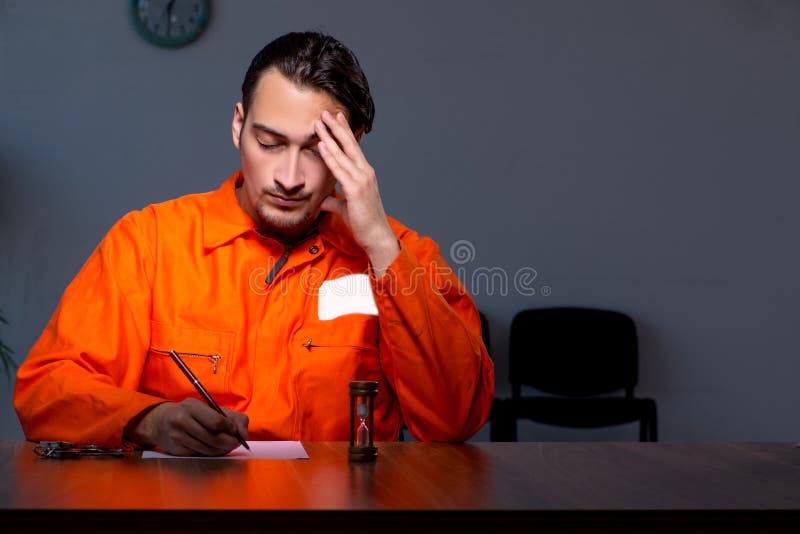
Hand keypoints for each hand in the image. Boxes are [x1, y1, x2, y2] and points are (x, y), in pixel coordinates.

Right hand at [125, 398, 248, 455]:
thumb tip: (243, 433)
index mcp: (192, 406)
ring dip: (222, 449)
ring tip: (227, 445)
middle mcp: (182, 420)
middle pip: (214, 438)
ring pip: (208, 449)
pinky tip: (214, 448)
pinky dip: (212, 453)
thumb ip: (231, 417)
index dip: (231, 429)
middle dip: (230, 442)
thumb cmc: (191, 413)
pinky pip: (200, 454)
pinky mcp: (176, 450)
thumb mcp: (208, 408)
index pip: (217, 421)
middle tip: (236, 442)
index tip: (237, 431)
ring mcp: (177, 436)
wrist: (160, 422)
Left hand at [315, 110, 399, 275]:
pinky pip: (339, 170)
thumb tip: (323, 200)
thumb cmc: (363, 222)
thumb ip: (335, 201)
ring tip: (319, 123)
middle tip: (326, 111)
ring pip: (343, 154)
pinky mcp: (356, 190)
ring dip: (330, 137)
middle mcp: (365, 172)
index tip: (336, 118)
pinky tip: (322, 146)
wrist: (376, 236)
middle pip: (349, 145)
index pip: (353, 148)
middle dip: (337, 127)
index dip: (344, 132)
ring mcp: (361, 179)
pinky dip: (330, 157)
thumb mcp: (346, 208)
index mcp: (364, 174)